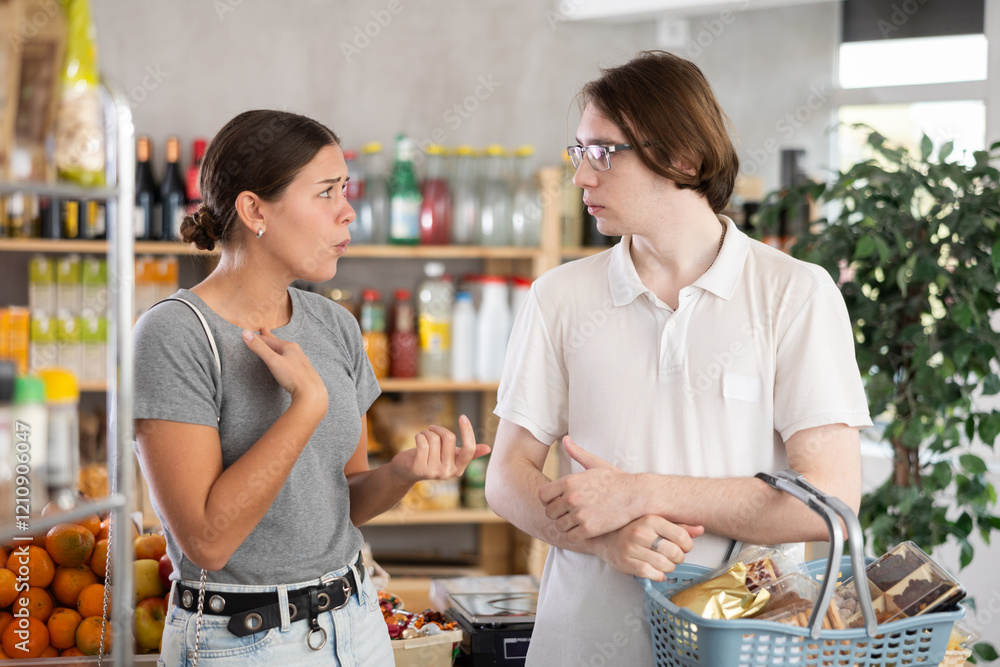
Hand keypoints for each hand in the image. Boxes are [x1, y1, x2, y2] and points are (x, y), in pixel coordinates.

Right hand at [241, 328, 327, 410]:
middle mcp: (297, 352)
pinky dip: (286, 357)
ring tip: (275, 345)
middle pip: (279, 343)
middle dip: (270, 337)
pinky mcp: (304, 372)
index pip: (270, 340)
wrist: (311, 393)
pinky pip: (292, 360)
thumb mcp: (273, 360)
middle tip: (265, 330)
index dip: (259, 338)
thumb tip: (245, 333)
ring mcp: (302, 362)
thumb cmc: (293, 376)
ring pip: (287, 352)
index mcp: (290, 347)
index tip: (250, 334)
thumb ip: (259, 348)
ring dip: (279, 347)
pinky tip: (288, 361)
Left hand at [389, 415, 490, 484]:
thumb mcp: (450, 456)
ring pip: (434, 438)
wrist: (406, 471)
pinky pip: (422, 442)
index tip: (462, 417)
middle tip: (432, 429)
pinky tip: (417, 439)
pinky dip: (419, 435)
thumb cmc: (430, 459)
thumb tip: (488, 448)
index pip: (469, 449)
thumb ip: (468, 453)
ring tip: (423, 437)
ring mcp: (433, 472)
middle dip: (439, 429)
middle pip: (449, 438)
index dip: (467, 431)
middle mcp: (448, 472)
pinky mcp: (418, 469)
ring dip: (426, 432)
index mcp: (459, 468)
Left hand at [539, 436, 637, 540]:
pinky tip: (583, 529)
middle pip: (549, 512)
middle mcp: (571, 498)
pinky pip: (570, 537)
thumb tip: (565, 439)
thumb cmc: (616, 479)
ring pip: (559, 526)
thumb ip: (577, 452)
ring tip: (576, 520)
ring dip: (566, 525)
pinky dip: (574, 534)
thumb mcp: (595, 463)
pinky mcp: (589, 529)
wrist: (636, 495)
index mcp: (569, 481)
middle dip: (557, 513)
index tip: (557, 501)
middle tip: (568, 512)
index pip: (543, 495)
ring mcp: (580, 515)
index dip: (548, 499)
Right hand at [587, 515, 703, 580]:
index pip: (682, 536)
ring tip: (664, 563)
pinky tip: (656, 571)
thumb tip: (701, 528)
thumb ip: (679, 526)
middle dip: (678, 558)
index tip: (683, 546)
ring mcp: (632, 549)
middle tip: (673, 556)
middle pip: (675, 553)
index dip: (688, 545)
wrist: (605, 538)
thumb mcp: (656, 522)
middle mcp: (641, 533)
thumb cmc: (635, 528)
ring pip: (665, 566)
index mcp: (650, 519)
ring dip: (669, 568)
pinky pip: (653, 574)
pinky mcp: (626, 563)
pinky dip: (659, 575)